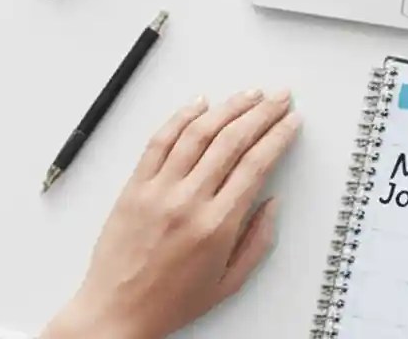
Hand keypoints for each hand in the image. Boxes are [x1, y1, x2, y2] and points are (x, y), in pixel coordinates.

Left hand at [43, 89, 301, 338]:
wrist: (115, 312)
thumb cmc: (171, 302)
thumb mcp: (229, 282)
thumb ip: (258, 241)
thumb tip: (272, 202)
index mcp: (217, 226)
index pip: (256, 164)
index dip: (279, 136)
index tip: (291, 122)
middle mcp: (189, 201)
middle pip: (233, 141)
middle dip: (262, 113)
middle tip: (279, 98)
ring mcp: (159, 190)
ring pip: (199, 133)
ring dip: (229, 108)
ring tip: (248, 95)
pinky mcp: (134, 187)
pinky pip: (159, 141)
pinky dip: (181, 117)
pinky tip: (199, 104)